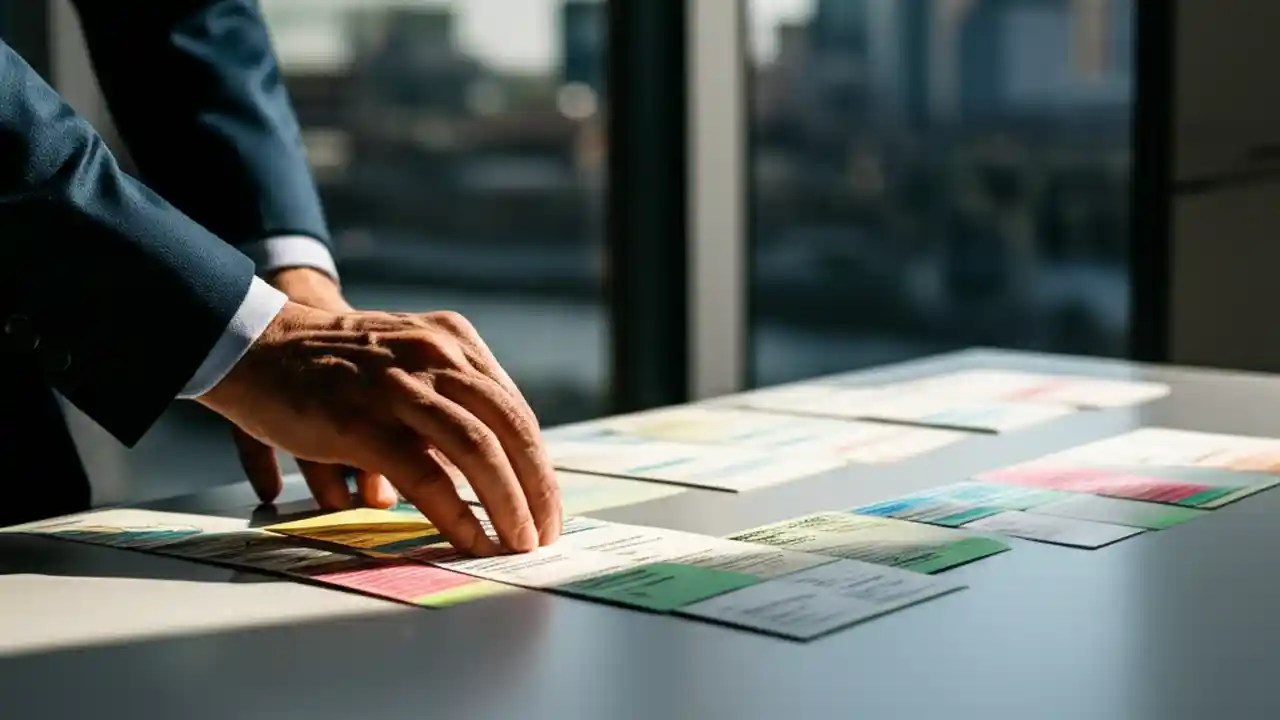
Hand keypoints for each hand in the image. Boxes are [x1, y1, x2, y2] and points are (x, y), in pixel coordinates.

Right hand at [199, 300, 560, 554]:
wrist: (252, 343)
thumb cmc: (333, 364)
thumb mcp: (403, 357)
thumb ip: (445, 398)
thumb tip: (488, 463)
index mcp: (452, 342)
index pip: (513, 409)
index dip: (538, 463)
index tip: (548, 503)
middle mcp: (435, 356)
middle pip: (509, 428)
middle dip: (537, 488)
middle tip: (547, 533)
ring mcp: (398, 386)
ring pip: (478, 449)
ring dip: (508, 504)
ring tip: (522, 544)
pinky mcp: (361, 422)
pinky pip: (426, 475)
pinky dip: (456, 513)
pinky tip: (473, 540)